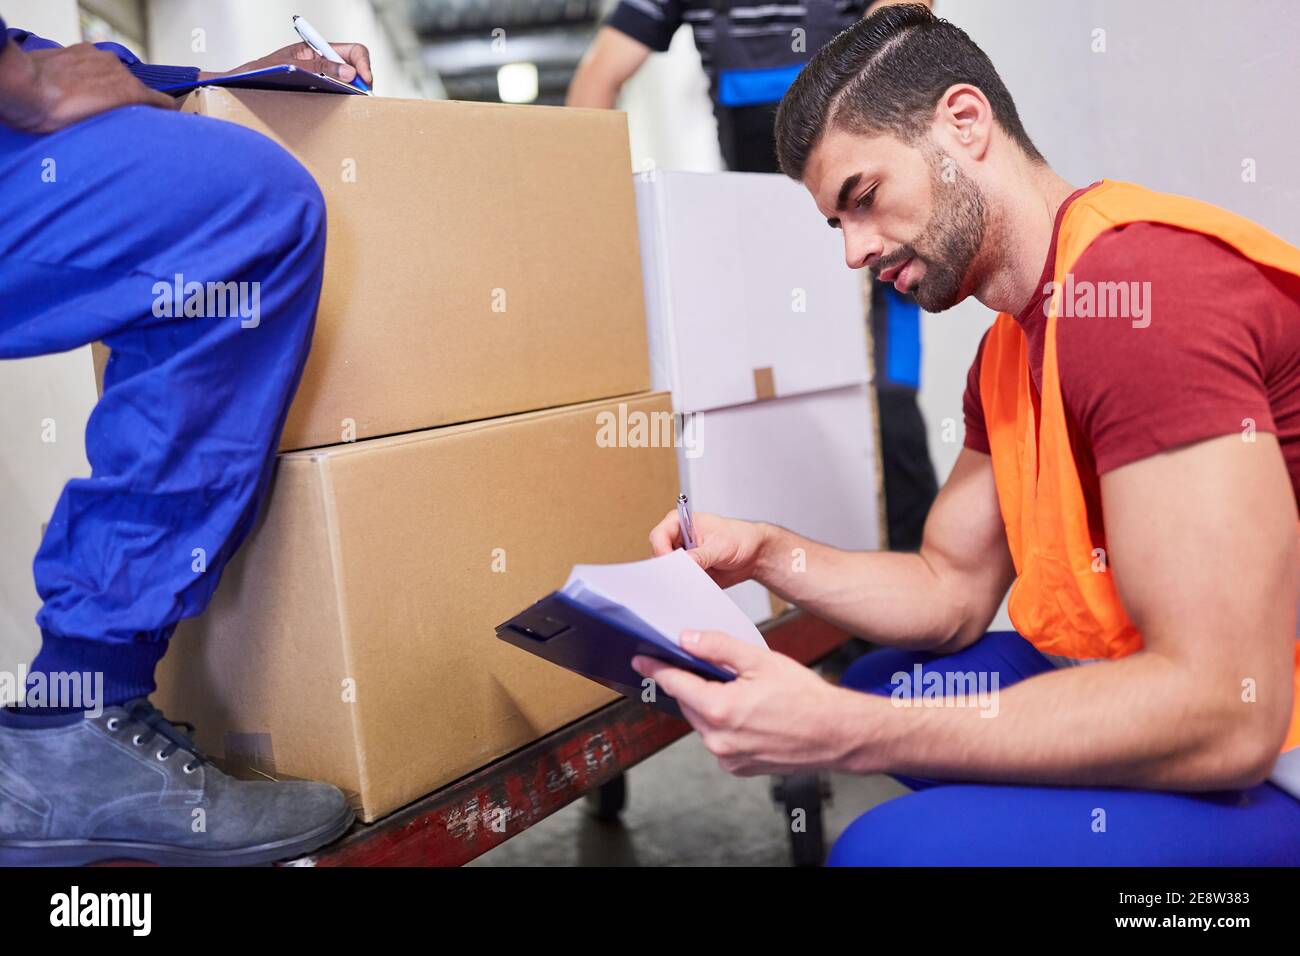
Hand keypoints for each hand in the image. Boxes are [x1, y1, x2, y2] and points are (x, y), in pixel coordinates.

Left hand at [0, 43, 174, 132]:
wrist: (23, 88)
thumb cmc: (56, 114)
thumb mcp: (98, 130)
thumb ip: (123, 125)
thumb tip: (135, 129)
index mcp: (130, 91)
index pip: (162, 102)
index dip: (165, 114)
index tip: (168, 122)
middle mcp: (120, 70)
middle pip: (136, 89)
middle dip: (131, 103)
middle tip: (119, 120)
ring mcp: (100, 57)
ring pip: (115, 76)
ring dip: (110, 88)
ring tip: (93, 104)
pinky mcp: (81, 49)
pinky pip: (96, 64)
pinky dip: (92, 74)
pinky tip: (78, 86)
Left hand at [212, 42, 372, 87]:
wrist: (242, 86)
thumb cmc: (259, 72)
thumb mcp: (291, 67)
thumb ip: (320, 67)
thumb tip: (349, 73)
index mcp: (315, 49)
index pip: (351, 50)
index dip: (362, 63)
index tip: (364, 79)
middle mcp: (321, 63)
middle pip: (355, 67)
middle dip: (363, 79)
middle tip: (363, 94)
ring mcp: (321, 79)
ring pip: (349, 84)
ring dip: (354, 92)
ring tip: (354, 101)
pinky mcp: (318, 94)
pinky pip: (338, 97)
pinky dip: (345, 102)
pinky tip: (343, 108)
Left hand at [632, 630, 858, 775]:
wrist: (838, 734)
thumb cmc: (807, 698)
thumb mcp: (760, 660)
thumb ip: (718, 648)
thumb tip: (687, 639)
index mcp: (720, 709)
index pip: (675, 683)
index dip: (656, 668)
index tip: (641, 659)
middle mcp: (718, 739)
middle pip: (688, 703)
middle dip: (693, 684)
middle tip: (710, 668)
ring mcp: (727, 757)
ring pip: (703, 722)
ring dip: (710, 705)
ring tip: (741, 691)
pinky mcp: (737, 767)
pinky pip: (718, 739)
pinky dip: (724, 724)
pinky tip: (749, 713)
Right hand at [647, 509, 769, 587]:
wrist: (754, 554)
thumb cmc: (740, 538)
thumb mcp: (719, 546)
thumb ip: (700, 556)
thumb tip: (683, 564)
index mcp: (680, 522)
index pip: (659, 536)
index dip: (662, 551)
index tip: (673, 564)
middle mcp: (678, 539)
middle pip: (660, 555)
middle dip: (670, 568)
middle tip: (683, 576)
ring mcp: (682, 556)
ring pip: (669, 571)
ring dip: (679, 578)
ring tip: (697, 579)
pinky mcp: (688, 571)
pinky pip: (680, 582)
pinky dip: (686, 586)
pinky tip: (698, 586)